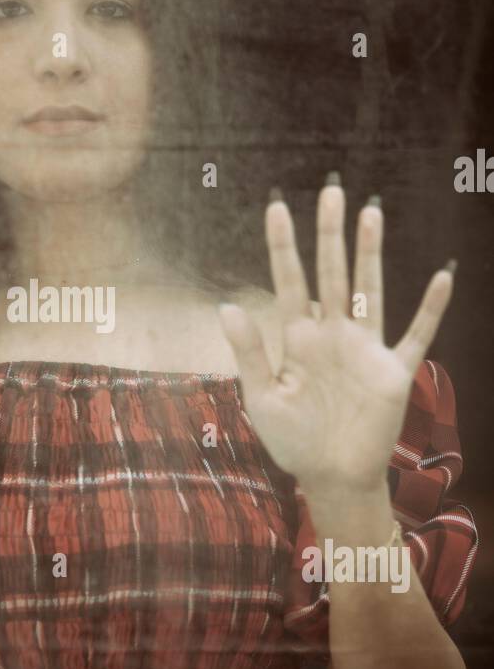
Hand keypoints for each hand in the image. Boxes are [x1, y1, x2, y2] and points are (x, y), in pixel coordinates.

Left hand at [216, 176, 455, 495]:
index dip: (283, 245)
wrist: (331, 478)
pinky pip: (416, 334)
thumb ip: (248, 352)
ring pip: (369, 290)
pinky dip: (430, 309)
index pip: (288, 281)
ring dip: (370, 254)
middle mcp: (332, 334)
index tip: (276, 207)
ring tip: (370, 214)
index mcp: (298, 338)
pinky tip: (441, 277)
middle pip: (330, 272)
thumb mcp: (261, 398)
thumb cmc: (293, 441)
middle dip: (330, 233)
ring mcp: (365, 350)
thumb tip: (228, 305)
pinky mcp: (394, 372)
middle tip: (331, 189)